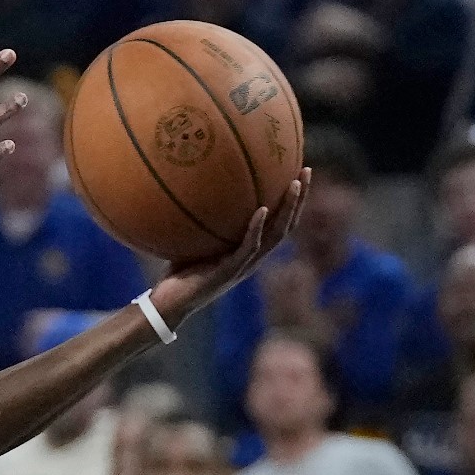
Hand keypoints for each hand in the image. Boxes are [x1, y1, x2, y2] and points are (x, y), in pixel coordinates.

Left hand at [151, 170, 310, 328]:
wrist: (169, 304)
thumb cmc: (178, 273)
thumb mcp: (192, 240)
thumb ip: (199, 219)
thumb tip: (190, 185)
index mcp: (248, 250)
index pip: (278, 222)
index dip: (291, 201)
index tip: (297, 172)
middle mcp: (253, 258)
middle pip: (286, 225)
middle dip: (299, 198)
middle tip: (306, 170)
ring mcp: (244, 265)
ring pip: (276, 235)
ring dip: (287, 208)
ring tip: (294, 184)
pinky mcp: (231, 272)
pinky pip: (249, 247)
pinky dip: (257, 228)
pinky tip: (262, 210)